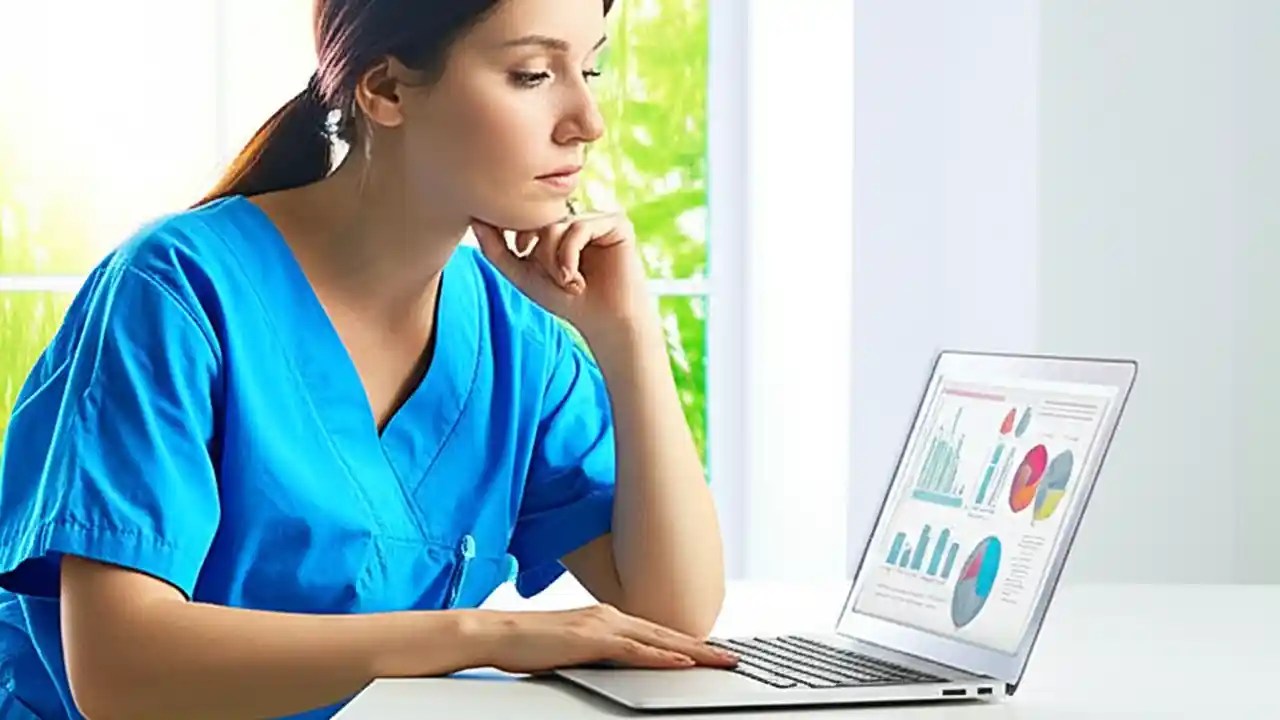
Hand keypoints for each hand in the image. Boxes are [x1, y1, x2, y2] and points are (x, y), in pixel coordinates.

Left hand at [469, 211, 653, 341]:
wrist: (605, 322)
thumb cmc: (567, 301)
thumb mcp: (522, 274)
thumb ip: (497, 250)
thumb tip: (475, 220)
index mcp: (559, 226)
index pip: (529, 213)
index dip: (517, 230)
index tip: (520, 253)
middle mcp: (578, 218)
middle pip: (541, 218)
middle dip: (539, 251)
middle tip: (549, 278)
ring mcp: (598, 219)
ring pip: (558, 224)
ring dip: (554, 258)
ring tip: (566, 282)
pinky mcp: (616, 223)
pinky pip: (580, 227)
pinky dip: (570, 254)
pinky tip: (575, 279)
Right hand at [478, 604, 739, 673]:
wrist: (498, 634)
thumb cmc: (530, 644)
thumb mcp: (575, 648)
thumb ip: (602, 653)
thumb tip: (623, 665)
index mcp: (608, 617)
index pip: (657, 631)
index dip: (688, 642)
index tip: (712, 652)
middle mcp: (610, 615)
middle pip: (666, 632)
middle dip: (702, 647)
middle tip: (731, 657)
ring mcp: (601, 624)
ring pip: (658, 638)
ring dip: (693, 651)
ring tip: (719, 660)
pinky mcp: (590, 639)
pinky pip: (634, 649)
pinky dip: (661, 655)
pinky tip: (681, 661)